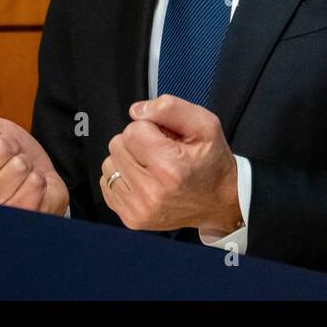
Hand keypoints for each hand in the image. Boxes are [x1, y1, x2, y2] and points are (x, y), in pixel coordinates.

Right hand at [0, 100, 68, 216]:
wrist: (35, 184)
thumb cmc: (6, 160)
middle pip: (1, 147)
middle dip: (12, 148)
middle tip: (7, 161)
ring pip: (19, 166)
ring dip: (25, 166)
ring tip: (17, 176)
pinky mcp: (14, 216)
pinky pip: (35, 184)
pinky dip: (37, 182)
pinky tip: (26, 190)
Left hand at [99, 95, 240, 235]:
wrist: (220, 202)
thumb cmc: (212, 163)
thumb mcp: (205, 124)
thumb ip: (171, 108)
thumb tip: (136, 111)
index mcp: (170, 168)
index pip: (132, 131)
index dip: (150, 128)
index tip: (166, 138)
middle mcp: (150, 192)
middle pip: (117, 145)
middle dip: (137, 143)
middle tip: (161, 152)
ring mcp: (138, 209)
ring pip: (109, 164)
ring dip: (128, 160)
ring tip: (152, 166)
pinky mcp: (130, 218)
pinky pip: (107, 184)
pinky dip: (124, 178)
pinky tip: (145, 180)